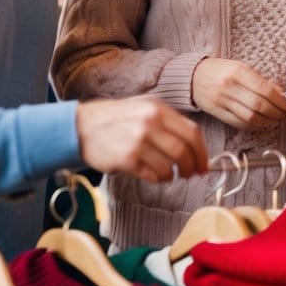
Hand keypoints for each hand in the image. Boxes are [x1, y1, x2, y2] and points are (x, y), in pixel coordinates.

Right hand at [76, 96, 207, 182]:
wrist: (81, 127)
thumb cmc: (117, 118)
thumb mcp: (144, 106)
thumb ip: (169, 121)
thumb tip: (195, 145)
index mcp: (158, 108)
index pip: (192, 132)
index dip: (202, 152)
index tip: (204, 164)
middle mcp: (150, 123)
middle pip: (183, 151)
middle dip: (191, 167)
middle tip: (190, 174)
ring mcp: (138, 141)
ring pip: (169, 166)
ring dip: (173, 175)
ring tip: (169, 174)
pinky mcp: (127, 159)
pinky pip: (153, 175)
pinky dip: (158, 178)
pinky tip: (154, 175)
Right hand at [191, 57, 285, 129]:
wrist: (193, 76)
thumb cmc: (221, 70)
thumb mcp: (241, 68)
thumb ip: (260, 80)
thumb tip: (281, 94)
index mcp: (239, 72)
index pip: (265, 90)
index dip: (281, 101)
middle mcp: (230, 86)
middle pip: (259, 105)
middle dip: (277, 113)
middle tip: (285, 114)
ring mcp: (222, 101)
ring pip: (250, 117)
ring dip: (267, 121)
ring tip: (275, 120)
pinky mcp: (216, 112)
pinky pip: (239, 123)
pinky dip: (253, 126)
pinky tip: (260, 123)